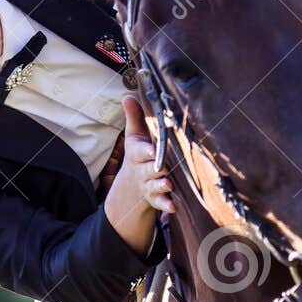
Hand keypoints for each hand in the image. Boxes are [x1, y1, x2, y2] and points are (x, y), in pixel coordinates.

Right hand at [102, 97, 173, 256]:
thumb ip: (134, 117)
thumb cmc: (139, 154)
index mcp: (138, 154)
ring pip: (155, 186)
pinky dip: (166, 205)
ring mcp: (149, 185)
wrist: (133, 185)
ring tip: (168, 184)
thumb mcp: (134, 136)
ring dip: (161, 186)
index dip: (147, 152)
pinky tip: (173, 206)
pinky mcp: (156, 198)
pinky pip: (161, 203)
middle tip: (162, 169)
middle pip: (149, 170)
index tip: (153, 151)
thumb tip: (127, 95)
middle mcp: (143, 170)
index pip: (141, 152)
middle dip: (155, 169)